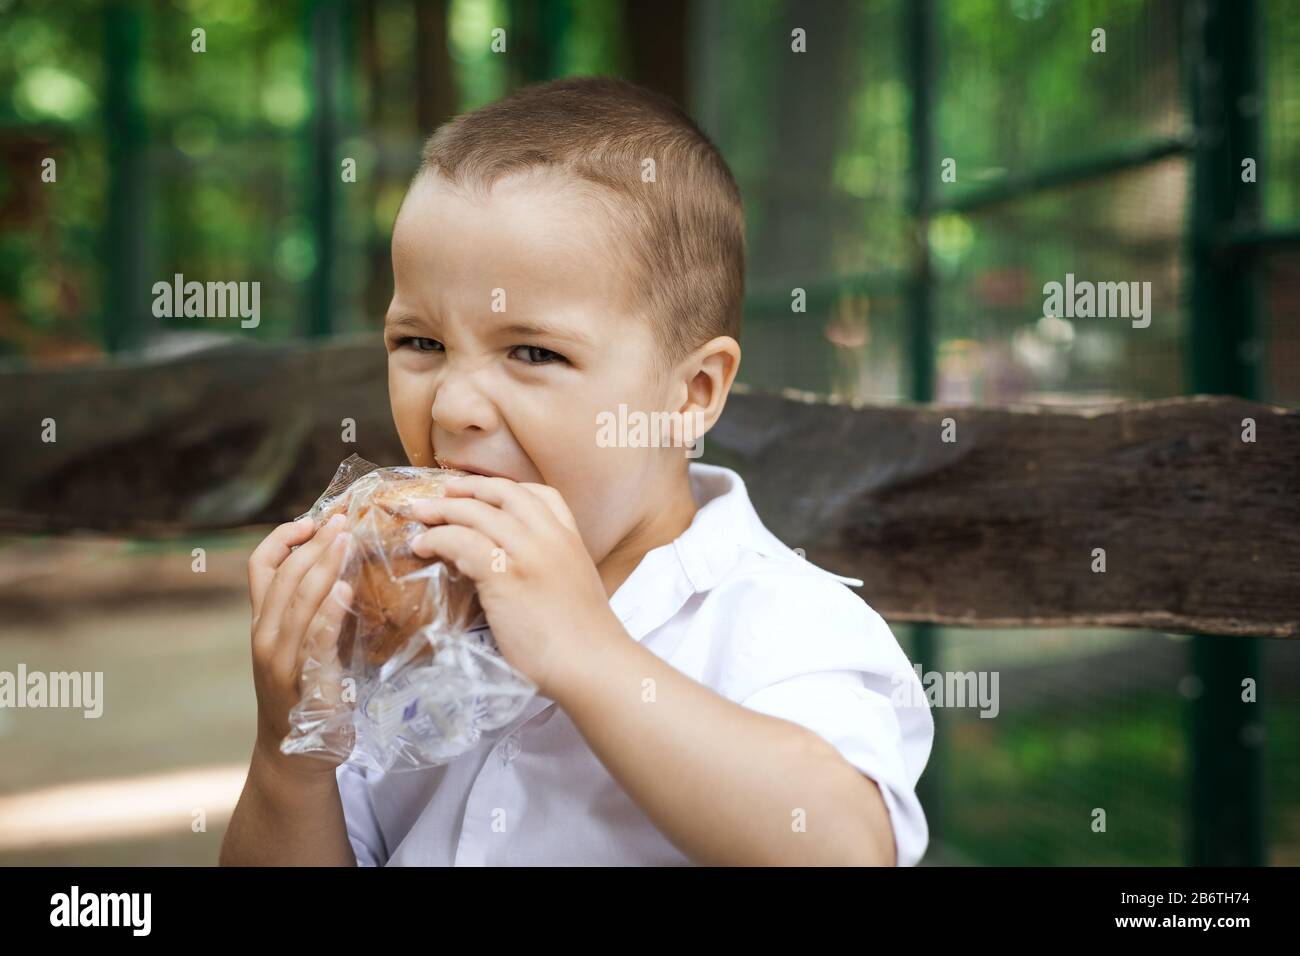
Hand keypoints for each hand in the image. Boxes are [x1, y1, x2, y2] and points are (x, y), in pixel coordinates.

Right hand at [246, 513, 354, 775]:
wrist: (296, 755)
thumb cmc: (305, 691)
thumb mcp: (300, 643)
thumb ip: (312, 609)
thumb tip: (342, 565)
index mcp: (262, 622)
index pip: (260, 566)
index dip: (283, 537)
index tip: (312, 520)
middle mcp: (265, 636)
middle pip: (283, 575)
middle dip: (313, 543)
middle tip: (342, 519)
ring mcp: (282, 659)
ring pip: (297, 600)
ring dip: (323, 565)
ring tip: (346, 539)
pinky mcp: (306, 680)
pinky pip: (315, 639)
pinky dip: (329, 611)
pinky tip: (345, 589)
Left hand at [408, 476, 615, 698]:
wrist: (591, 665)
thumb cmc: (584, 641)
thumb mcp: (574, 588)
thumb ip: (549, 570)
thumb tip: (514, 572)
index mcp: (571, 539)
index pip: (543, 495)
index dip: (508, 488)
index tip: (483, 492)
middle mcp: (550, 537)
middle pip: (504, 493)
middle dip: (469, 488)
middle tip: (443, 492)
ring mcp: (528, 553)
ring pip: (477, 513)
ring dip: (443, 510)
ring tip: (420, 514)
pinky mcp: (504, 575)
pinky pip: (462, 542)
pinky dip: (438, 539)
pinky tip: (423, 546)